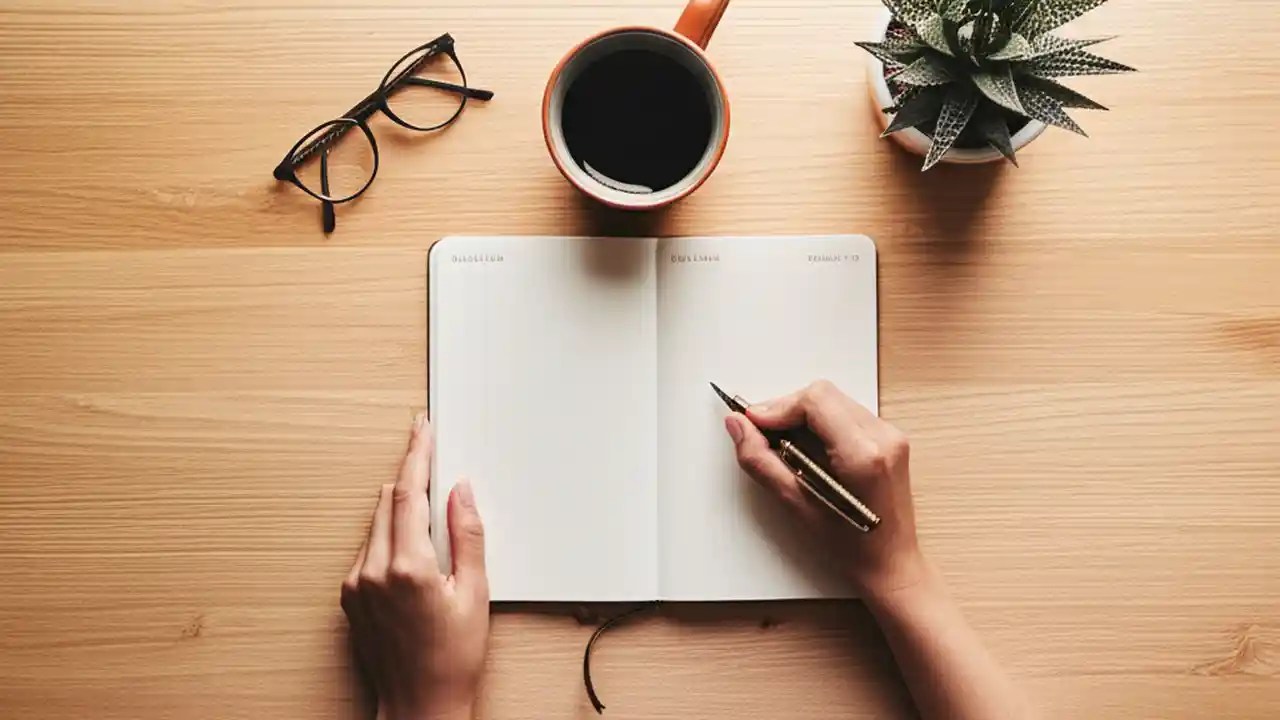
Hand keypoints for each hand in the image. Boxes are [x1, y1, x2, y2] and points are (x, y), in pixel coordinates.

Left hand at [341, 413, 488, 719]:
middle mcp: (373, 572)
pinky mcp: (350, 597)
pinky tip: (414, 553)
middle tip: (431, 457)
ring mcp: (356, 585)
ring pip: (376, 525)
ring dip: (400, 510)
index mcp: (408, 568)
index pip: (408, 494)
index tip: (422, 430)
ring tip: (432, 519)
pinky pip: (368, 550)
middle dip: (409, 478)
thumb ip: (468, 535)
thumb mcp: (474, 593)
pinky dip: (389, 538)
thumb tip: (461, 492)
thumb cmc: (452, 659)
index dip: (416, 455)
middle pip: (387, 502)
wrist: (419, 705)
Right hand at [723, 380, 924, 597]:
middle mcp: (883, 437)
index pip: (815, 400)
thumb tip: (738, 426)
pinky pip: (847, 414)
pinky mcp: (890, 440)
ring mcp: (891, 436)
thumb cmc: (851, 547)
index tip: (753, 422)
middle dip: (787, 409)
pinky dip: (821, 425)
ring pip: (834, 401)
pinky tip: (809, 451)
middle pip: (824, 394)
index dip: (777, 407)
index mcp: (863, 454)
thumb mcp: (796, 505)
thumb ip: (761, 461)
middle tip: (763, 435)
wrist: (890, 564)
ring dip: (803, 417)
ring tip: (785, 447)